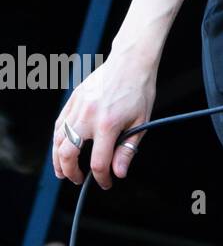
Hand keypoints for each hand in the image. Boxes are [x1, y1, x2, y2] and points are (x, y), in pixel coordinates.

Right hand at [52, 51, 156, 189]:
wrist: (130, 62)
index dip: (101, 178)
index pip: (98, 162)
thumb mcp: (141, 122)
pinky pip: (59, 124)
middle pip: (67, 154)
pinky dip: (57, 139)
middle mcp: (88, 117)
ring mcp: (77, 108)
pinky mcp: (73, 100)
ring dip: (57, 159)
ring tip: (63, 170)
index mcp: (107, 125)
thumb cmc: (139, 90)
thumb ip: (128, 149)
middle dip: (70, 172)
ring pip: (57, 140)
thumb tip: (119, 172)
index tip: (105, 183)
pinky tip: (61, 147)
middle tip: (77, 179)